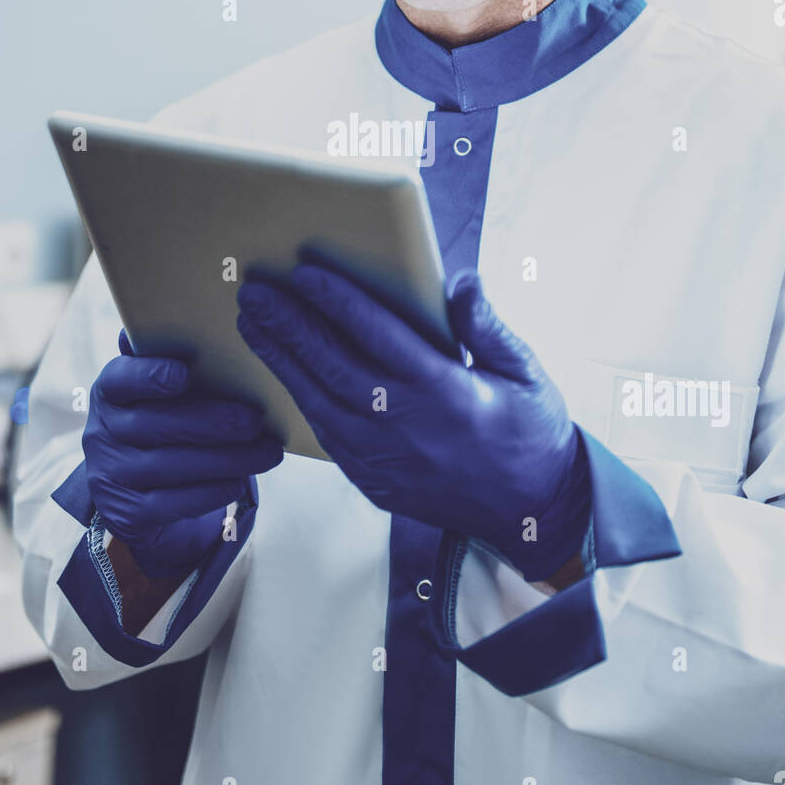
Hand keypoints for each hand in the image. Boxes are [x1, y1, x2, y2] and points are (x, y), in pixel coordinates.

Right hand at [83, 330, 282, 577]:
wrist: (135, 487)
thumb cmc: (162, 419)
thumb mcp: (159, 391)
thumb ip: (171, 359)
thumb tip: (195, 317)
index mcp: (110, 392)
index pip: (120, 379)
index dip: (149, 376)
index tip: (183, 374)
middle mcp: (103, 433)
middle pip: (155, 426)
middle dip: (211, 423)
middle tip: (255, 420)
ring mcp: (112, 476)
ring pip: (171, 467)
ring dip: (226, 459)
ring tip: (268, 452)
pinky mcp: (130, 513)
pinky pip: (174, 503)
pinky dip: (212, 491)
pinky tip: (241, 480)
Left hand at [237, 261, 590, 579]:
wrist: (532, 512)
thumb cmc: (530, 432)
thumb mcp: (524, 372)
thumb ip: (486, 325)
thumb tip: (460, 278)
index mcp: (446, 394)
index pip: (379, 336)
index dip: (339, 302)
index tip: (305, 273)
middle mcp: (406, 427)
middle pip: (333, 366)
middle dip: (289, 326)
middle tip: (254, 291)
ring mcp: (384, 460)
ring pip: (318, 402)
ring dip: (281, 360)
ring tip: (252, 324)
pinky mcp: (373, 481)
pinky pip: (326, 435)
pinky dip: (299, 400)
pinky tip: (282, 373)